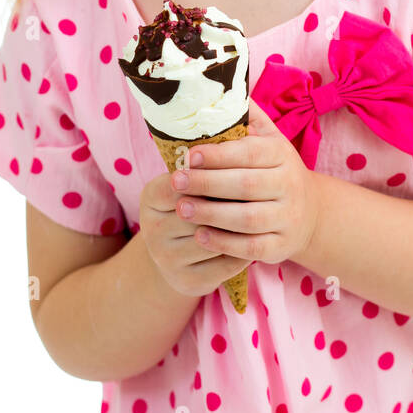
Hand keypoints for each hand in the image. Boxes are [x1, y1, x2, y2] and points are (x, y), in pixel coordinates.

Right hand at [138, 165, 253, 301]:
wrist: (178, 254)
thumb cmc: (194, 204)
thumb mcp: (190, 180)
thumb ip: (207, 160)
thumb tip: (243, 131)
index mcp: (150, 196)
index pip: (179, 182)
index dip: (209, 176)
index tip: (238, 166)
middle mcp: (151, 229)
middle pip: (196, 211)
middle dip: (227, 200)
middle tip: (260, 188)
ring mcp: (166, 258)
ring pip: (211, 238)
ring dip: (238, 226)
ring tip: (262, 212)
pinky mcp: (187, 280)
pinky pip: (222, 264)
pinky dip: (241, 250)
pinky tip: (255, 237)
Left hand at [169, 96, 320, 267]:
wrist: (309, 212)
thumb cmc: (273, 170)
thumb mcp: (267, 139)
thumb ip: (244, 114)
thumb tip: (213, 79)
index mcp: (281, 154)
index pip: (249, 152)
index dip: (219, 155)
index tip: (190, 155)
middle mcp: (289, 185)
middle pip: (245, 186)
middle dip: (207, 184)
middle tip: (176, 182)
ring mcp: (288, 217)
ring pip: (247, 219)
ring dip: (211, 214)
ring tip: (182, 209)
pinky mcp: (281, 246)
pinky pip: (252, 247)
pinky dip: (225, 243)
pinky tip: (200, 235)